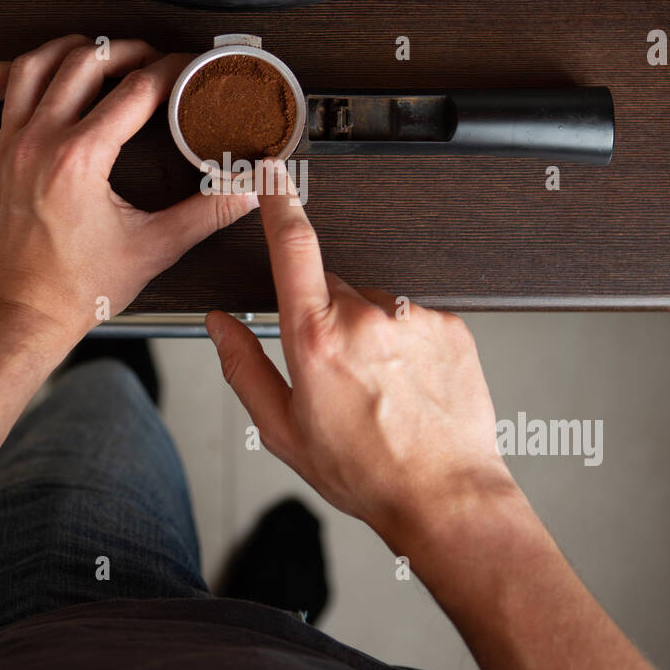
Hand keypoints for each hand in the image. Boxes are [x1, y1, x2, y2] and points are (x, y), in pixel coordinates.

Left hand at [0, 35, 255, 352]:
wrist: (18, 317)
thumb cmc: (72, 291)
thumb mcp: (153, 248)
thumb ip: (206, 214)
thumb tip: (244, 193)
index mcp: (81, 158)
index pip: (137, 90)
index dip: (170, 71)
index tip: (184, 69)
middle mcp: (38, 142)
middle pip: (85, 62)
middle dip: (124, 50)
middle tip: (148, 57)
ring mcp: (5, 147)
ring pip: (30, 67)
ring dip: (66, 50)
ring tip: (93, 51)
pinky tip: (20, 73)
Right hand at [206, 159, 517, 554]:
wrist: (445, 495)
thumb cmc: (366, 472)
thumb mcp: (282, 429)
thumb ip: (242, 367)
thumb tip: (219, 325)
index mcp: (316, 338)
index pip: (292, 244)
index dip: (278, 200)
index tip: (270, 173)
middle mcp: (366, 317)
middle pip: (331, 287)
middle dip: (325, 317)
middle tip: (336, 374)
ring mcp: (413, 318)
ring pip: (374, 304)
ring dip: (369, 332)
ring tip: (379, 388)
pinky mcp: (450, 325)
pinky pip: (414, 317)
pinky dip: (406, 342)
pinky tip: (407, 385)